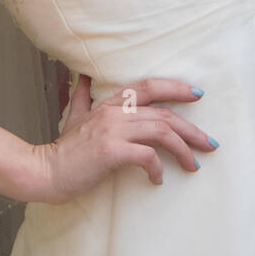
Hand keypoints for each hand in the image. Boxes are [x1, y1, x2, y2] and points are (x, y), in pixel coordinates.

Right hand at [32, 74, 216, 203]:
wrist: (44, 171)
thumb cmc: (64, 149)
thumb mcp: (74, 115)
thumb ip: (82, 95)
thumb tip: (83, 76)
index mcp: (110, 104)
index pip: (149, 86)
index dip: (176, 88)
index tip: (198, 94)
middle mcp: (115, 113)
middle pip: (164, 114)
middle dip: (192, 129)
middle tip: (209, 144)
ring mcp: (113, 131)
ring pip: (161, 132)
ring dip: (183, 149)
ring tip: (193, 165)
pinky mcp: (111, 152)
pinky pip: (146, 155)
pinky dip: (157, 168)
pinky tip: (158, 180)